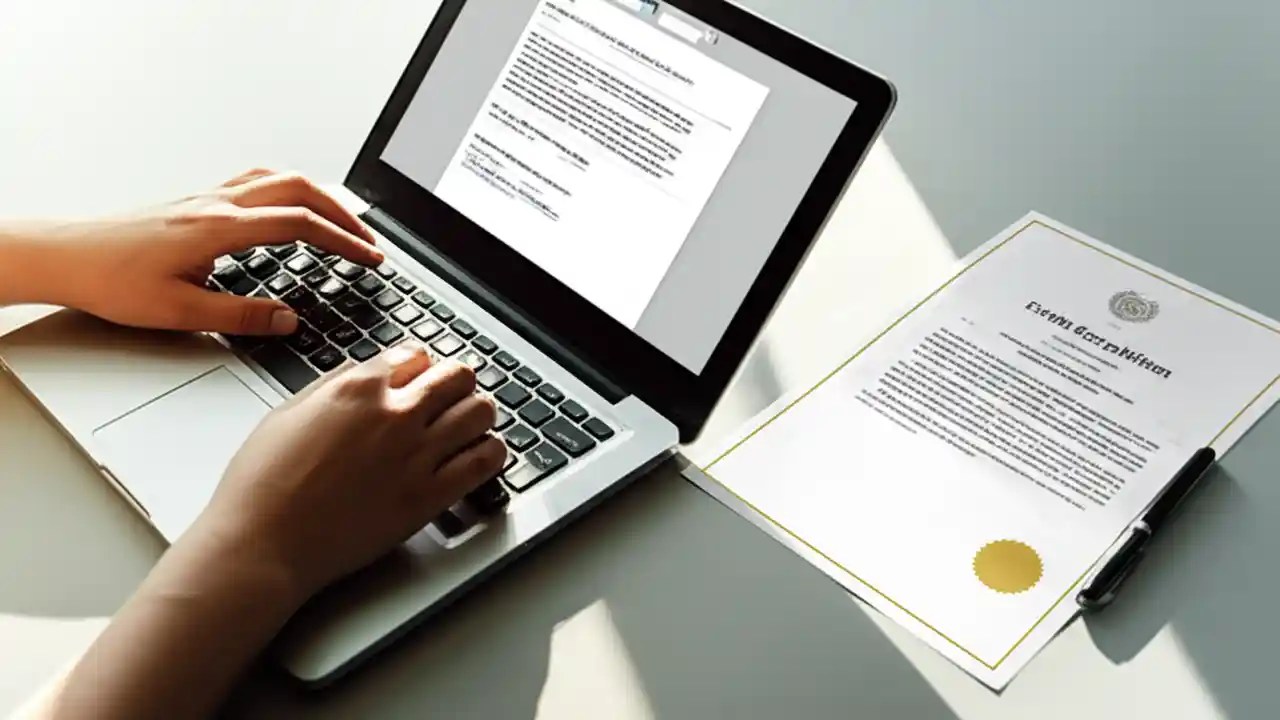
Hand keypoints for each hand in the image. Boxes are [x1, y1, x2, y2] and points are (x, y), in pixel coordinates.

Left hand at [38, 168, 382, 334]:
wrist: (65, 257)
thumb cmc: (111, 281)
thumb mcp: (181, 313)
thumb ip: (242, 317)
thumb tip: (288, 319)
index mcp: (221, 228)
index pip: (300, 225)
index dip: (344, 241)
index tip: (372, 258)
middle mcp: (218, 204)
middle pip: (300, 189)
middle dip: (343, 213)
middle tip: (369, 240)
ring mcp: (207, 198)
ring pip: (279, 178)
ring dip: (318, 196)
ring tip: (341, 221)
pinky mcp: (196, 202)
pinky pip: (256, 182)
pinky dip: (288, 190)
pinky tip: (289, 209)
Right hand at [192, 344, 505, 599]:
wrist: (263, 543)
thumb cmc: (263, 485)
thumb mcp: (288, 413)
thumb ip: (332, 387)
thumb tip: (362, 373)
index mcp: (357, 388)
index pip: (414, 355)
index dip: (418, 367)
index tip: (420, 378)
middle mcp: (394, 414)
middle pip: (457, 376)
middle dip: (456, 383)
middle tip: (452, 396)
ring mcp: (417, 455)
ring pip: (480, 411)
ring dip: (478, 413)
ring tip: (470, 424)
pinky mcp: (429, 496)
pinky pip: (484, 461)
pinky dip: (490, 452)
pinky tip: (481, 454)